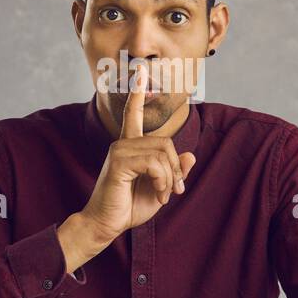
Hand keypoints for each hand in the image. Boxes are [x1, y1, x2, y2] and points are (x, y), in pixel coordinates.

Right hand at [80, 61, 196, 243]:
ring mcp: (119, 150)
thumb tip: (192, 155)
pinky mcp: (119, 161)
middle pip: (166, 143)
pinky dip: (163, 180)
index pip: (133, 114)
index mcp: (130, 147)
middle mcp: (123, 143)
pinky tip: (158, 194)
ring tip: (164, 195)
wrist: (105, 225)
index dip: (138, 93)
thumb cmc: (128, 208)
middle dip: (176, 169)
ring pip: (162, 152)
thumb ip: (175, 172)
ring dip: (169, 178)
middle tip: (174, 191)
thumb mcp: (160, 190)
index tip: (141, 71)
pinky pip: (154, 163)